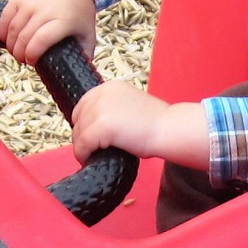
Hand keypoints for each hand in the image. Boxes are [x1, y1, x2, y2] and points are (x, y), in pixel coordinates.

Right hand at [0, 0, 97, 66]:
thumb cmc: (79, 15)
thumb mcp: (88, 34)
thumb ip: (85, 56)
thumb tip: (77, 75)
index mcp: (63, 20)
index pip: (42, 40)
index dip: (32, 54)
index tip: (31, 62)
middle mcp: (46, 9)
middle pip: (25, 36)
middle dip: (20, 53)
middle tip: (22, 60)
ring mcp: (31, 1)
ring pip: (13, 28)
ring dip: (11, 44)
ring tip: (16, 52)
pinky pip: (6, 16)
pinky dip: (3, 30)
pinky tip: (6, 39)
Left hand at [70, 82, 208, 168]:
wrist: (168, 128)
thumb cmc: (156, 122)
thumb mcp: (129, 105)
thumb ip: (112, 108)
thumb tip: (95, 125)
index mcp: (109, 87)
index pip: (83, 104)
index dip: (84, 123)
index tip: (88, 136)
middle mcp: (102, 94)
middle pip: (78, 119)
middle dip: (82, 135)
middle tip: (90, 150)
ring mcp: (100, 109)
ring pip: (79, 133)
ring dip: (82, 147)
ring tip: (91, 156)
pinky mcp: (101, 126)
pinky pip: (82, 144)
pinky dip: (83, 154)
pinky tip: (90, 160)